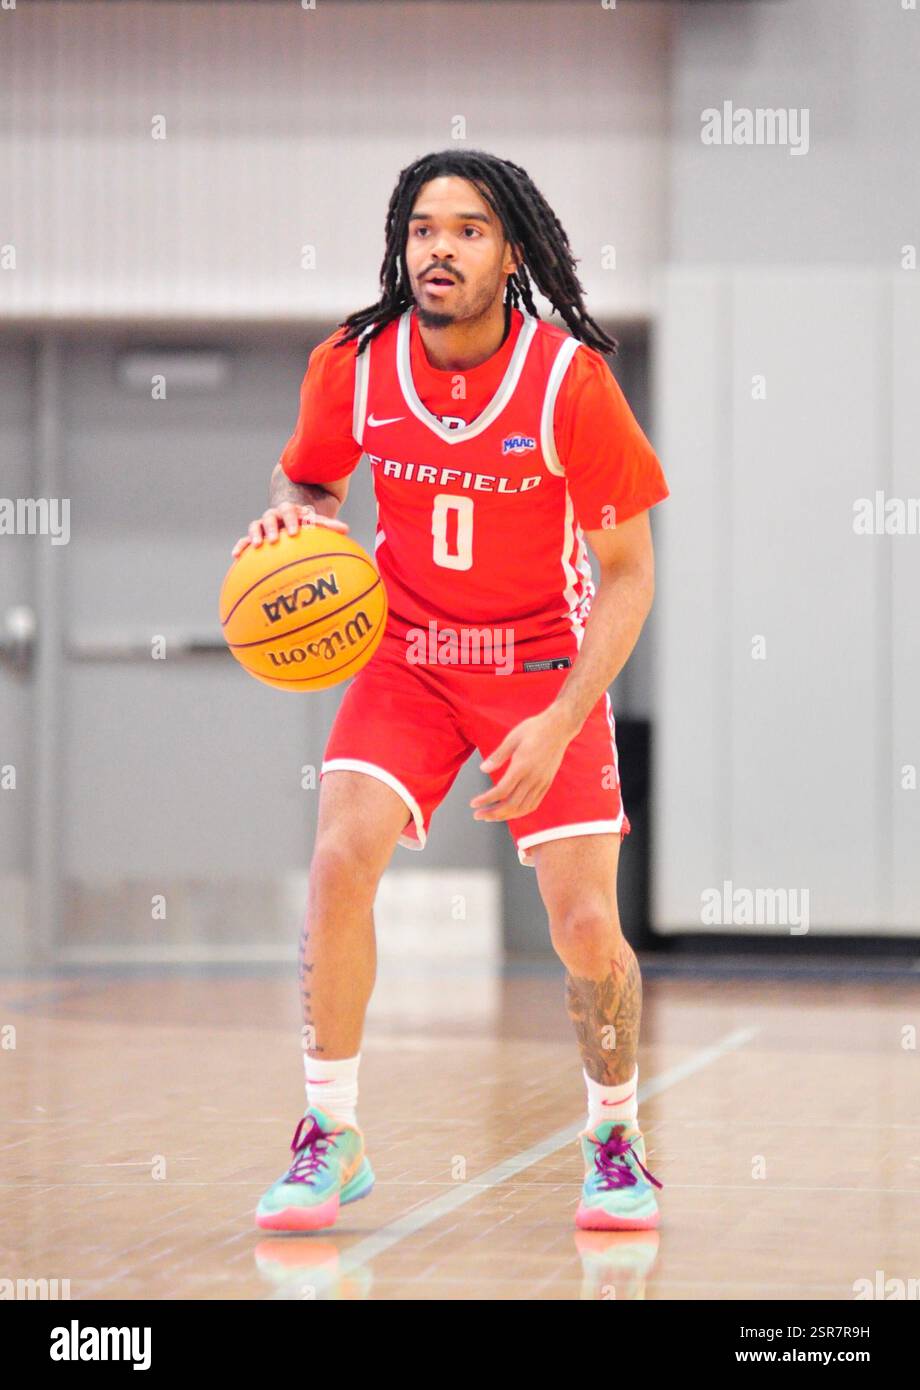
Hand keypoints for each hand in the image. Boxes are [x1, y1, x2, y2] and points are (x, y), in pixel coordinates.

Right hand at [231, 503, 348, 558]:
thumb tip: (346, 530)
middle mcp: (275, 516)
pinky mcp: (256, 537)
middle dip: (272, 527)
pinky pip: (245, 540)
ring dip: (254, 535)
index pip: (289, 512)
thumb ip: (329, 526)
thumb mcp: (317, 523)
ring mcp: (264, 526)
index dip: (291, 520)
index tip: (295, 531)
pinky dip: (241, 546)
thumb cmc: (307, 524)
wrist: (292, 519)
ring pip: (255, 526)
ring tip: (255, 546)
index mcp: (290, 511)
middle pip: (269, 517)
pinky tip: (236, 556)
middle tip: (275, 539)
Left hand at [470, 707, 575, 821]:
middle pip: (511, 804)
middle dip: (493, 813)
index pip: (501, 791)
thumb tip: (483, 769)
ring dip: (505, 816)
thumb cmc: (535, 729)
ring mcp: (542, 782)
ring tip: (491, 817)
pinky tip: (510, 812)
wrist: (560, 727)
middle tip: (478, 815)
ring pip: (523, 808)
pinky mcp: (547, 783)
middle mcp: (533, 778)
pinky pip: (533, 804)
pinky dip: (520, 812)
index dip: (486, 800)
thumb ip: (498, 756)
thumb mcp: (512, 738)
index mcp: (522, 766)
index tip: (474, 804)